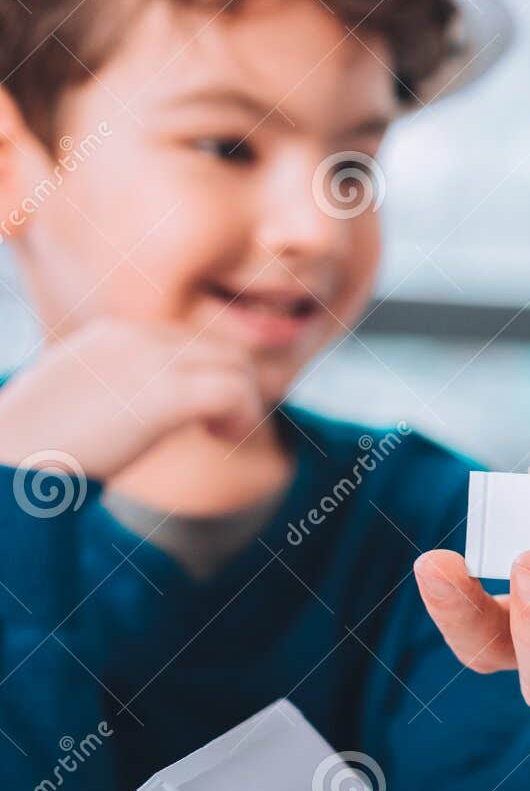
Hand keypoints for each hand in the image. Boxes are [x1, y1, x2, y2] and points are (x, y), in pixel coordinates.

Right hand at [0, 319, 265, 478]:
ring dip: (244, 403)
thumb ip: (121, 388)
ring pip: (237, 366)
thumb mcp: (80, 397)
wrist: (7, 458)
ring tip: (222, 434)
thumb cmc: (36, 443)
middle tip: (219, 426)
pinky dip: (243, 418)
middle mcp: (136, 337)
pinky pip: (235, 393)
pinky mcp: (163, 394)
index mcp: (115, 333)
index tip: (202, 413)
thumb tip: (151, 410)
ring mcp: (151, 361)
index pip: (192, 339)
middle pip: (222, 348)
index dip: (210, 374)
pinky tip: (222, 439)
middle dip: (235, 386)